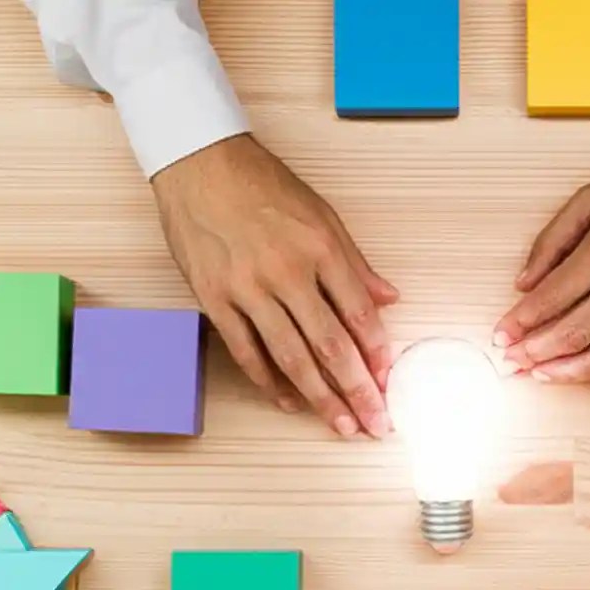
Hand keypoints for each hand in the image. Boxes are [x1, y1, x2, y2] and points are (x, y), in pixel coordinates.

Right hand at [152, 134, 398, 436]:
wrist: (200, 164)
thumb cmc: (263, 186)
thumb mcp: (322, 215)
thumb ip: (355, 264)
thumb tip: (389, 298)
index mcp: (321, 248)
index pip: (359, 313)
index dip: (377, 354)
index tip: (390, 382)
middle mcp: (287, 272)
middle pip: (330, 345)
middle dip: (358, 390)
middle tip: (376, 422)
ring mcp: (248, 289)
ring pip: (291, 357)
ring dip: (320, 397)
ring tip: (341, 425)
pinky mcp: (214, 299)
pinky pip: (246, 351)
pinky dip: (268, 382)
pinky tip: (288, 401)